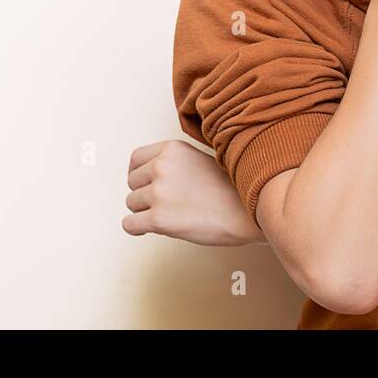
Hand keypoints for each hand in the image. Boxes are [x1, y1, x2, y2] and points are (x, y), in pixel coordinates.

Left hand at [123, 139, 262, 245]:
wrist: (247, 211)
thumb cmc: (229, 190)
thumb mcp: (198, 160)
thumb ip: (172, 164)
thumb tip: (146, 178)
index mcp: (171, 149)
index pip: (135, 159)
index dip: (140, 174)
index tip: (146, 184)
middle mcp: (162, 167)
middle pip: (132, 182)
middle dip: (144, 194)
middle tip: (164, 203)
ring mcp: (159, 193)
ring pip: (131, 203)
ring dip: (144, 211)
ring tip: (168, 214)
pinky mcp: (159, 219)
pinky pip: (129, 224)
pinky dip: (138, 228)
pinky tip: (151, 228)